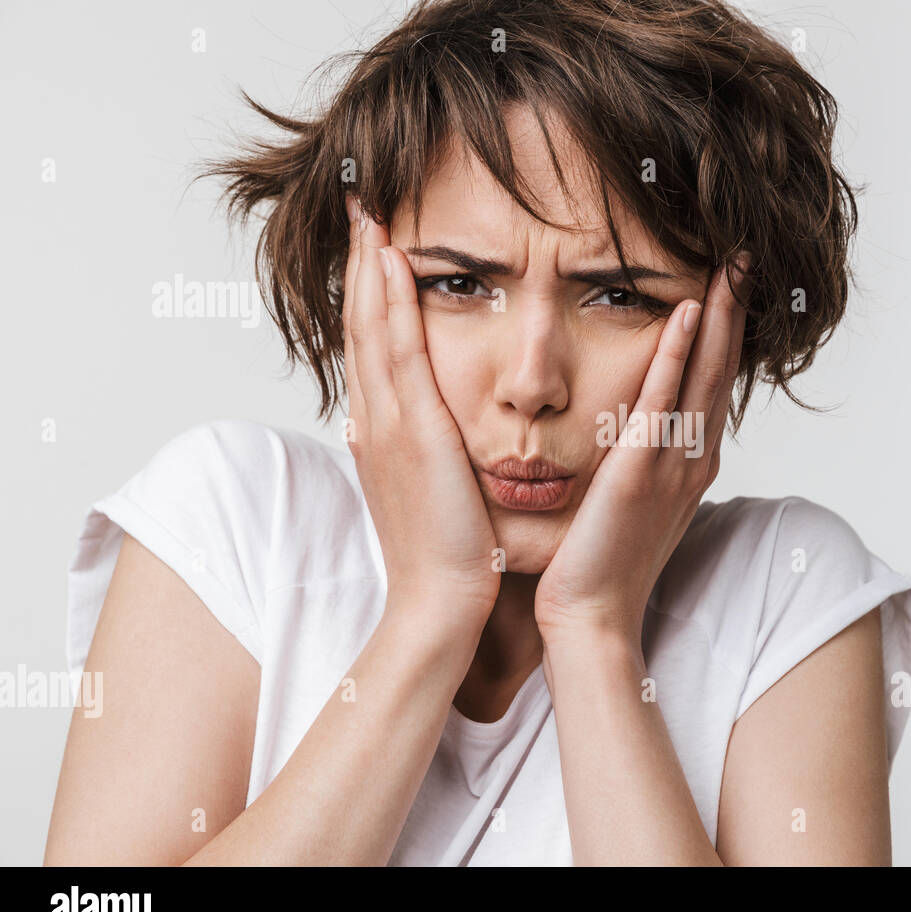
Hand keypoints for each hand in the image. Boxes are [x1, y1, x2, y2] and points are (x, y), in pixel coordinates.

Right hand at [342, 196, 500, 634]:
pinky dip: (389, 304)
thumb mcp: (434, 492)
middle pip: (361, 324)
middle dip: (361, 265)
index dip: (368, 294)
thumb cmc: (449, 554)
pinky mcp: (411, 432)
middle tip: (361, 209)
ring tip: (371, 215)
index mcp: (382, 432)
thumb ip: (430, 452)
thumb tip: (436, 428)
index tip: (375, 247)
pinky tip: (393, 262)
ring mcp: (386, 424)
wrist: (440, 604)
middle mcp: (375, 420)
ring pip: (371, 327)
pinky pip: (397, 352)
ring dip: (370, 267)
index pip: (371, 346)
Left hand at [534, 254, 750, 645]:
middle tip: (746, 255)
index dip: (726, 332)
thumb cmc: (601, 564)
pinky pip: (663, 400)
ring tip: (729, 266)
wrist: (590, 618)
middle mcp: (692, 459)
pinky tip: (686, 312)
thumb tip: (638, 432)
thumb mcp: (633, 503)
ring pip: (704, 375)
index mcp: (689, 464)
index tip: (730, 285)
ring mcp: (672, 464)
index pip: (713, 383)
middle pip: (722, 369)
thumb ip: (642, 461)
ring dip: (718, 317)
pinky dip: (678, 354)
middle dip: (735, 310)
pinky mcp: (640, 471)